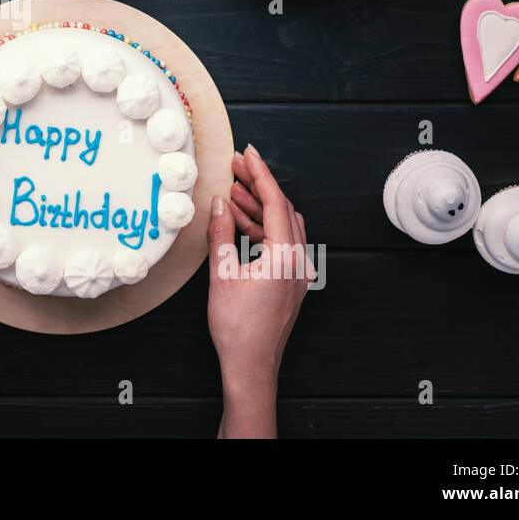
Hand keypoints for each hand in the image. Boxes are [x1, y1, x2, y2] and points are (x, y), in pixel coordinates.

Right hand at [206, 144, 312, 437]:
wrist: (251, 366)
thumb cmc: (237, 327)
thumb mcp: (221, 274)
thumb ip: (221, 233)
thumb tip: (219, 203)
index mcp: (286, 256)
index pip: (275, 202)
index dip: (260, 174)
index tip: (247, 153)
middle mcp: (299, 262)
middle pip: (282, 211)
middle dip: (259, 186)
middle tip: (235, 167)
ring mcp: (298, 273)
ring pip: (283, 227)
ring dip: (259, 207)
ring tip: (233, 191)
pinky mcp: (291, 283)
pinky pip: (281, 244)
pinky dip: (262, 229)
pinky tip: (240, 222)